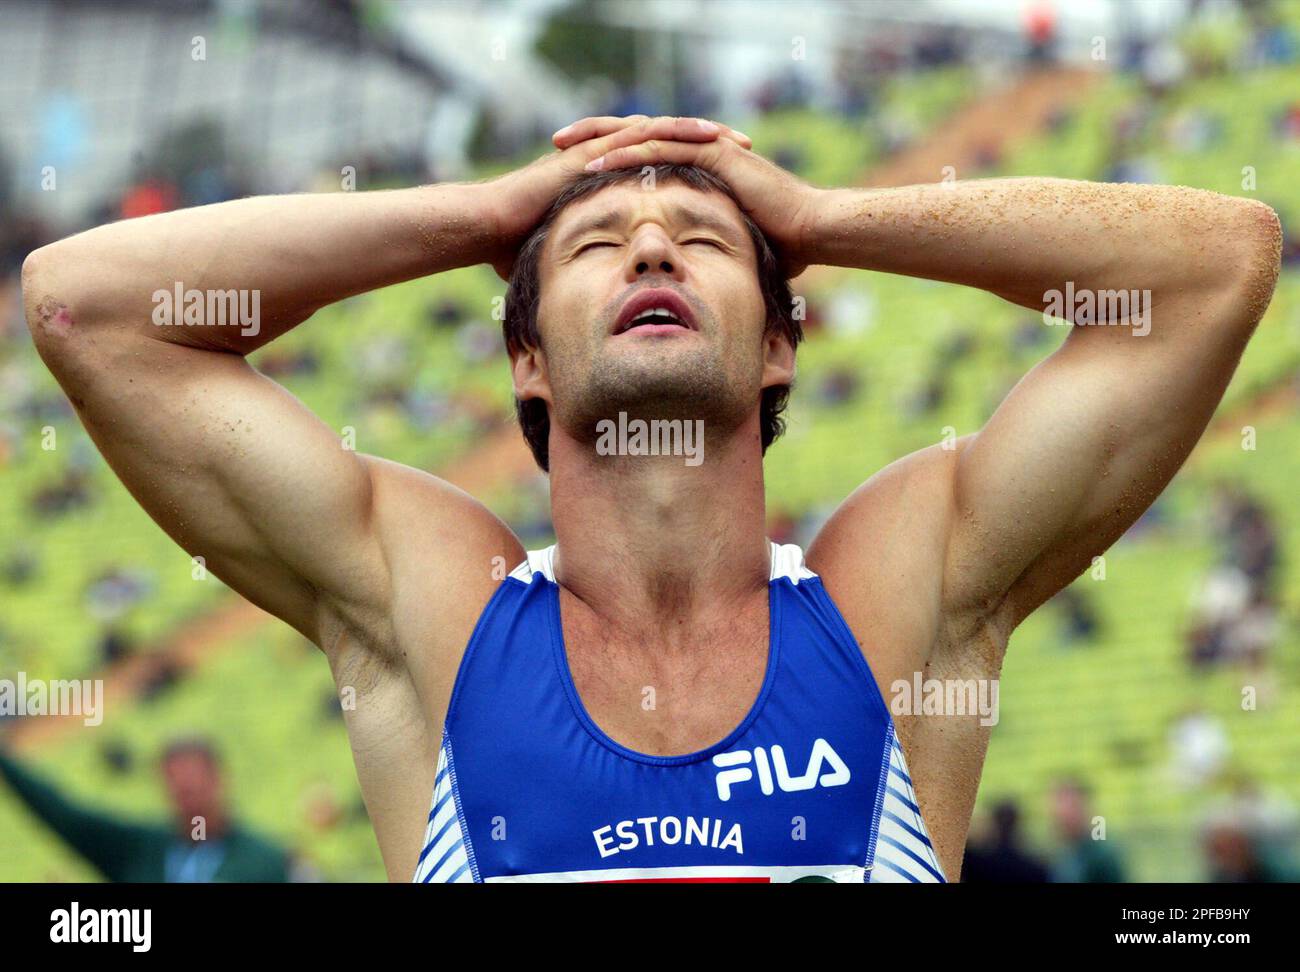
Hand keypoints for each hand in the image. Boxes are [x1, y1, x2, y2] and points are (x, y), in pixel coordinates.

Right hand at [482, 116, 751, 279]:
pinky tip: (701, 133)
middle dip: (708, 146)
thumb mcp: (565, 265)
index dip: (696, 172)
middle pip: (669, 145)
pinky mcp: (589, 150)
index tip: (731, 181)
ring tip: (733, 136)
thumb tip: (593, 313)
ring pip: (660, 132)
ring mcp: (598, 153)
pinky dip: (671, 131)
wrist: (488, 231)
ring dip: (698, 132)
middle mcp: (607, 163)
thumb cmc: (515, 251)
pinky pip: (638, 133)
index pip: (662, 170)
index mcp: (607, 185)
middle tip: (746, 148)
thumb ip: (583, 278)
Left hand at [562, 117, 822, 277]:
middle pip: (633, 135)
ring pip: (641, 134)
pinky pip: (661, 147)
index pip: (643, 155)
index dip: (608, 160)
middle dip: (592, 138)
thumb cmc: (781, 249)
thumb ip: (708, 257)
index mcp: (697, 170)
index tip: (571, 170)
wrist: (812, 234)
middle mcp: (698, 151)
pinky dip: (628, 152)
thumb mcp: (729, 251)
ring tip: (563, 147)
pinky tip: (597, 162)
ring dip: (600, 140)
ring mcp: (706, 148)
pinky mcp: (714, 152)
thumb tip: (692, 287)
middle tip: (554, 144)